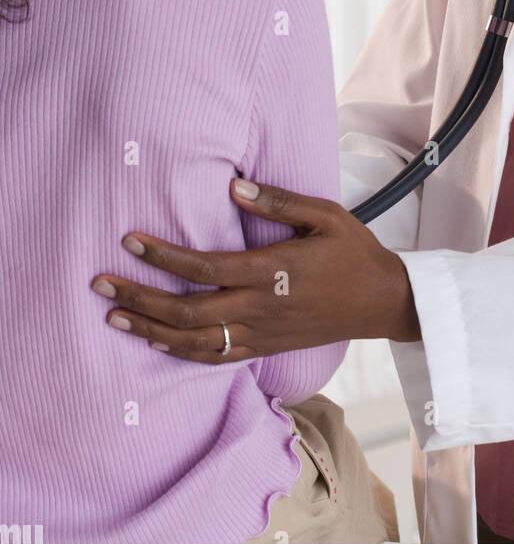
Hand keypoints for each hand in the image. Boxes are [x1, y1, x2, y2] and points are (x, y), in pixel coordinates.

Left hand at [90, 180, 421, 362]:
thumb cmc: (354, 251)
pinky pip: (214, 356)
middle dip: (139, 296)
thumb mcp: (325, 214)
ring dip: (148, 328)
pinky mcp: (265, 347)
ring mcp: (261, 333)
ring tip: (113, 313)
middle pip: (187, 310)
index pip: (204, 266)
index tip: (130, 242)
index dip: (163, 256)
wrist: (382, 302)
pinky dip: (179, 351)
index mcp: (272, 271)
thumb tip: (234, 186)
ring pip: (193, 340)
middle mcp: (260, 308)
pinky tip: (154, 340)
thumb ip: (279, 201)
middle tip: (100, 282)